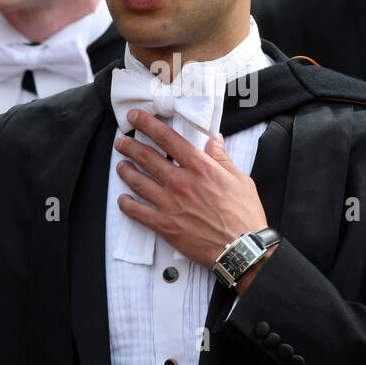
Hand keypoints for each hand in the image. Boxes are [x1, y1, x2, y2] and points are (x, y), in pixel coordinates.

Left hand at [114, 108, 270, 275]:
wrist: (241, 247)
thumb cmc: (244, 215)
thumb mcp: (240, 179)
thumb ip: (222, 159)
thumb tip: (214, 141)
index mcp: (199, 167)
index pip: (167, 138)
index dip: (147, 124)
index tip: (135, 117)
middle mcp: (181, 182)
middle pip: (147, 157)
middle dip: (130, 146)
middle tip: (122, 142)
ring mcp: (170, 203)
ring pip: (138, 181)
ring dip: (126, 171)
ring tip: (121, 165)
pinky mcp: (165, 225)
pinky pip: (138, 212)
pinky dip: (127, 204)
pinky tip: (123, 200)